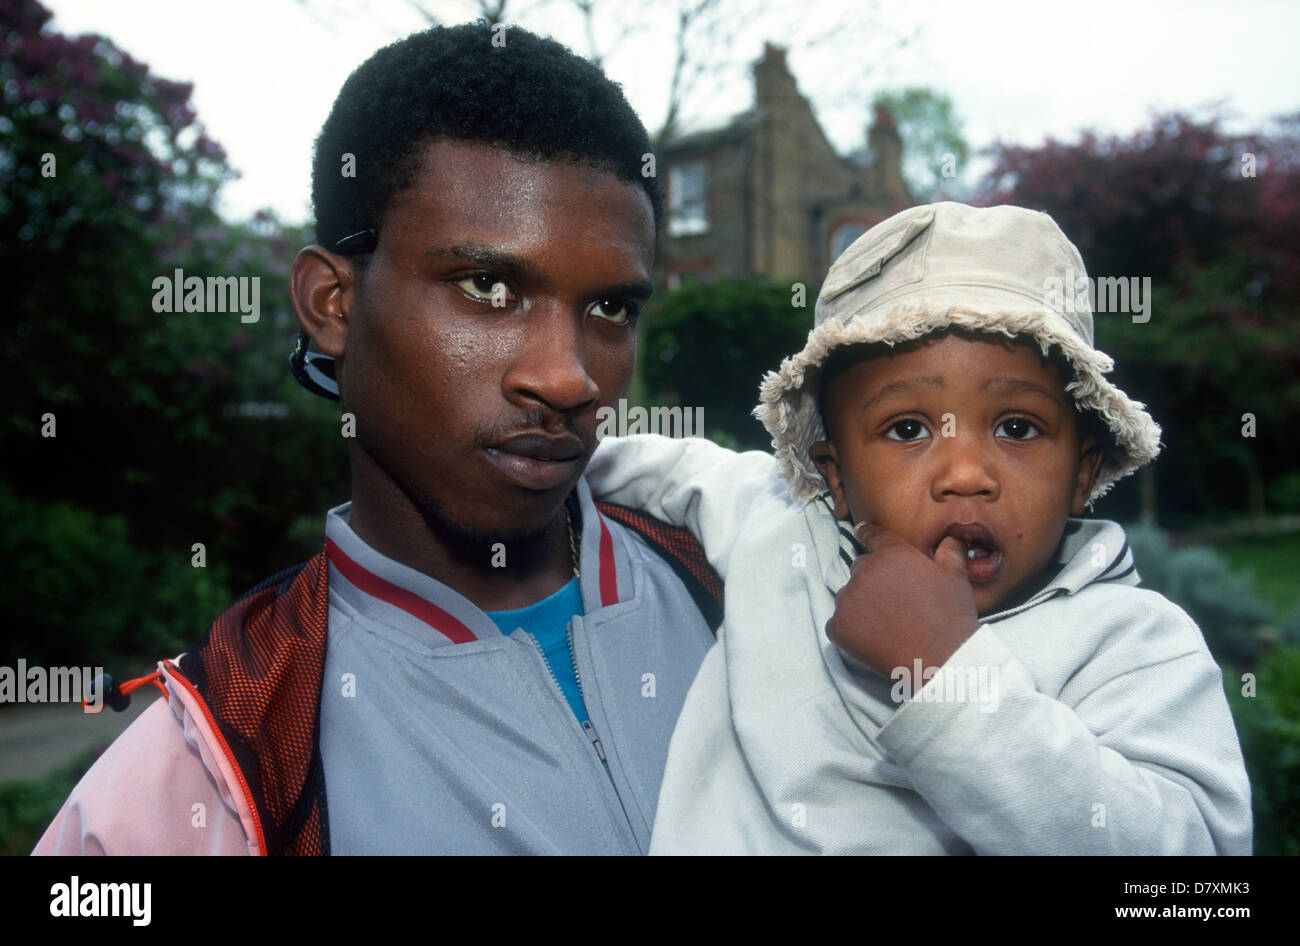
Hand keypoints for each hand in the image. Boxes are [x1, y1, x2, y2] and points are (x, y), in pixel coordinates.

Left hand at [825, 523, 980, 677]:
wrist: (940, 657)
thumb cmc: (950, 617)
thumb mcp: (956, 578)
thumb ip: (949, 552)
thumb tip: (950, 539)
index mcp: (891, 554)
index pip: (871, 535)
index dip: (866, 534)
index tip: (860, 532)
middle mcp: (865, 571)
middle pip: (860, 568)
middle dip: (872, 580)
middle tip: (892, 602)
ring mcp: (849, 599)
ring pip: (848, 596)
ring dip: (860, 605)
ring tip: (886, 624)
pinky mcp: (838, 626)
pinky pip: (837, 623)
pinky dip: (849, 630)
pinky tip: (872, 638)